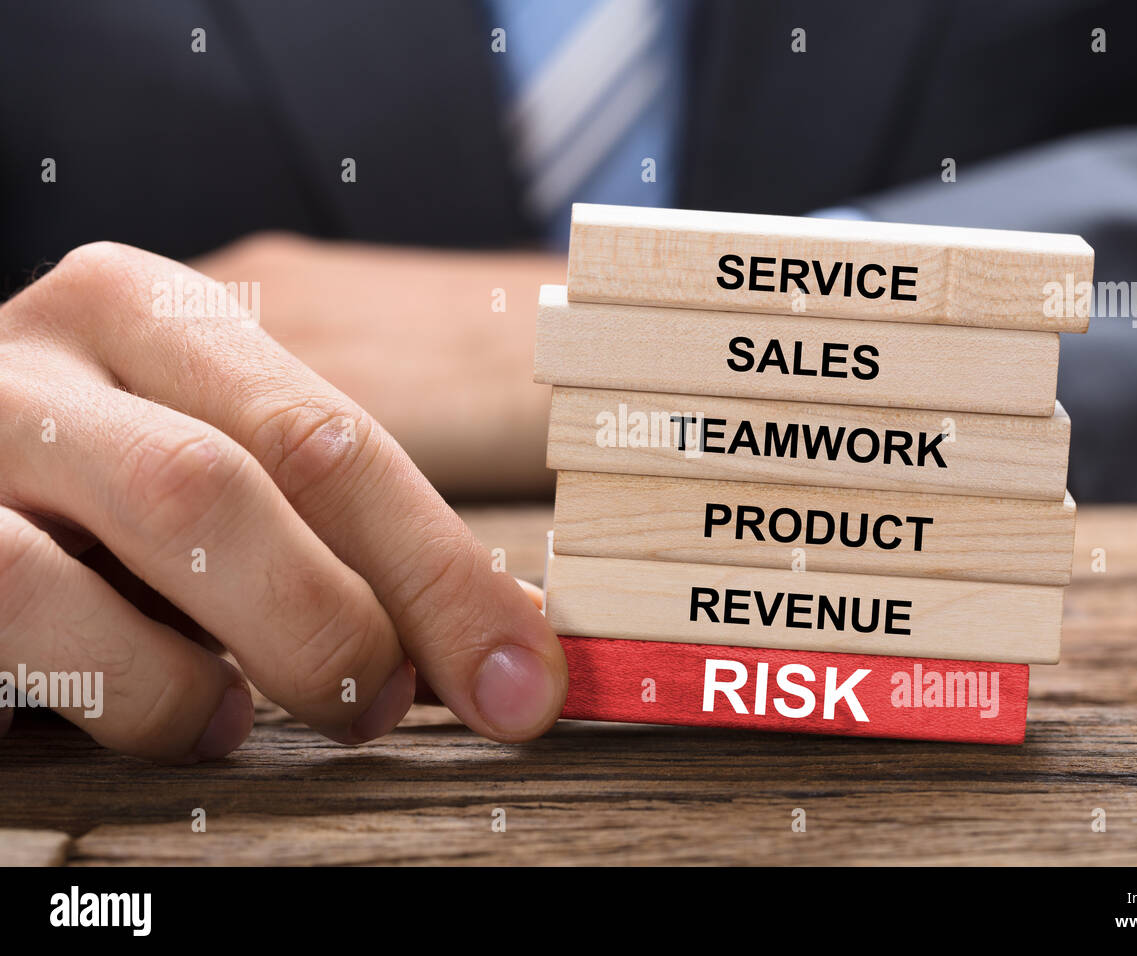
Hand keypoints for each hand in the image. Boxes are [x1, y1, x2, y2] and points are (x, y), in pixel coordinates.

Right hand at [0, 242, 566, 761]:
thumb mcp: (221, 465)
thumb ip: (338, 527)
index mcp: (148, 312)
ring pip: (113, 552)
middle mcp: (43, 357)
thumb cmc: (103, 487)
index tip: (523, 680)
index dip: (442, 574)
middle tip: (379, 700)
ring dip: (226, 666)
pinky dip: (130, 692)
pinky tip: (166, 710)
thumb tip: (506, 637)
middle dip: (342, 620)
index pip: (331, 438)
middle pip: (233, 480)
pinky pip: (28, 626)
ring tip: (246, 711)